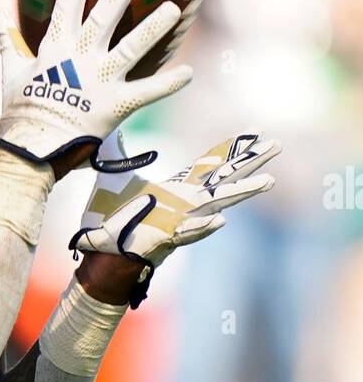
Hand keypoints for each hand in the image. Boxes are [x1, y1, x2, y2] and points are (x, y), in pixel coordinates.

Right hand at [0, 0, 192, 171]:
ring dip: (154, 27)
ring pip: (132, 47)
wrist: (32, 148)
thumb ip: (6, 40)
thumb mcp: (10, 71)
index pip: (68, 6)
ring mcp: (101, 81)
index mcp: (56, 49)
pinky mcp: (116, 105)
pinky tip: (188, 72)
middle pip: (105, 17)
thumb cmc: (20, 112)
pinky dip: (168, 84)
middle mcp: (82, 59)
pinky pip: (147, 92)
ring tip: (173, 8)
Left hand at [71, 132, 280, 305]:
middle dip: (251, 162)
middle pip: (226, 177)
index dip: (233, 147)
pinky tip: (221, 219)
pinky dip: (204, 227)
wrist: (104, 250)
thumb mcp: (115, 177)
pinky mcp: (166, 239)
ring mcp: (180, 221)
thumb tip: (112, 130)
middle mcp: (186, 203)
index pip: (212, 164)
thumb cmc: (114, 217)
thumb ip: (119, 153)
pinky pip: (189, 233)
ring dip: (242, 192)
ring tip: (269, 181)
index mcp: (179, 187)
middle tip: (278, 144)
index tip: (256, 132)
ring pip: (217, 204)